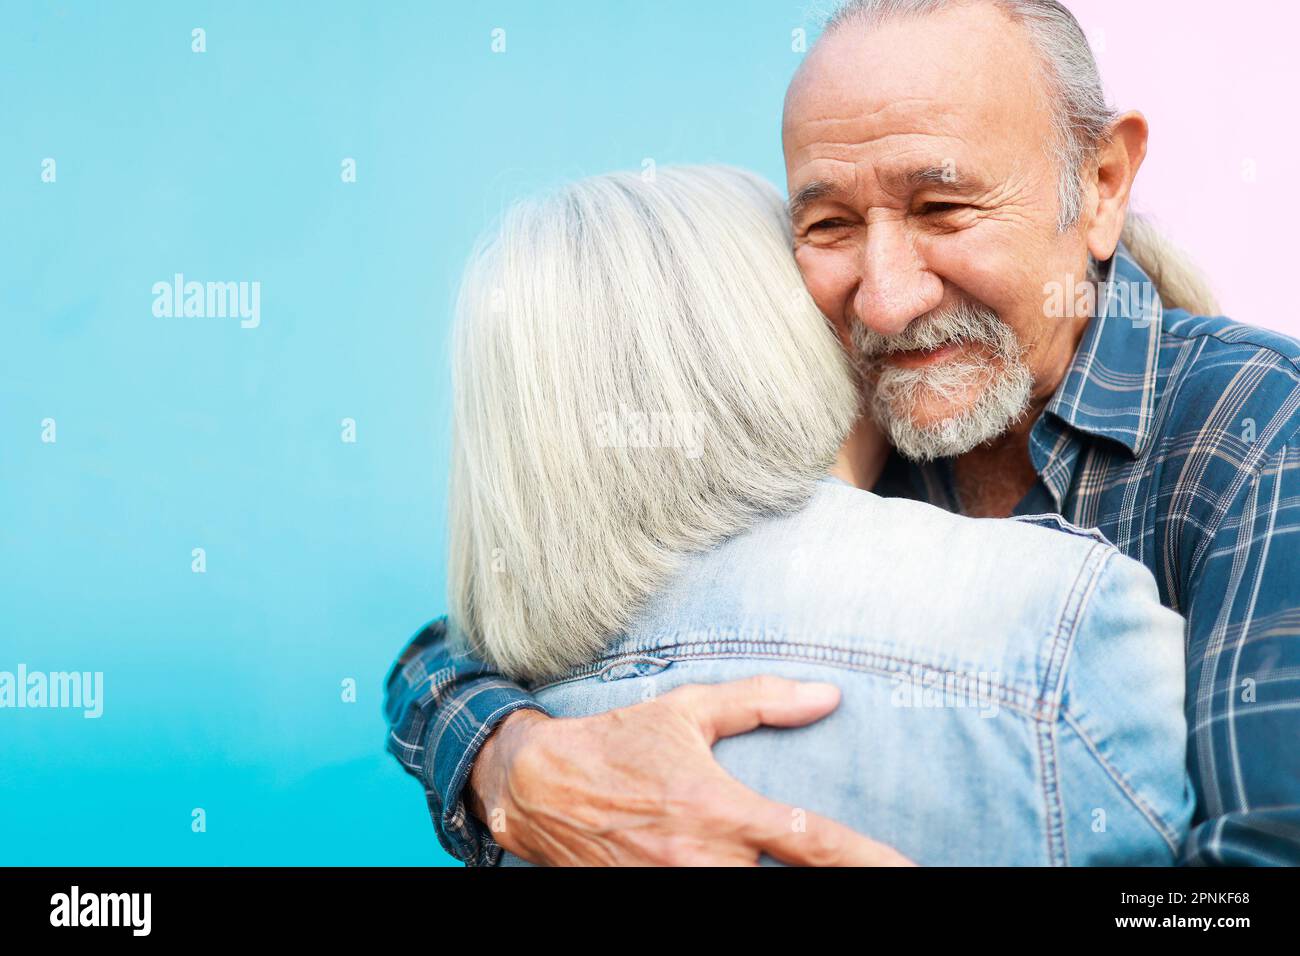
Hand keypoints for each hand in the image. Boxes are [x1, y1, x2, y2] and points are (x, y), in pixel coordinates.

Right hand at [466, 676, 914, 865]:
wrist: (538, 787)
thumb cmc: (618, 743)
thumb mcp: (686, 711)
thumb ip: (760, 701)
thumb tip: (827, 695)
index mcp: (719, 807)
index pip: (812, 841)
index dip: (867, 859)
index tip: (908, 867)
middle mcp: (704, 857)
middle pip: (787, 884)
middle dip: (828, 876)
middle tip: (865, 868)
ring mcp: (676, 887)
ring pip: (752, 895)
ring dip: (773, 880)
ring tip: (801, 866)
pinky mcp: (652, 901)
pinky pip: (708, 901)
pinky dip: (735, 884)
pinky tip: (741, 868)